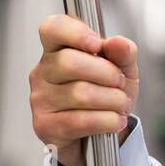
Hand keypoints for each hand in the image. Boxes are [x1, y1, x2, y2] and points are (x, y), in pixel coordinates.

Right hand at [29, 14, 138, 165]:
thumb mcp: (122, 71)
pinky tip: (114, 121)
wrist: (101, 136)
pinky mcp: (45, 126)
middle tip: (119, 85)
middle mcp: (43, 72)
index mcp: (58, 50)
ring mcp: (41, 99)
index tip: (97, 44)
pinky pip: (81, 120)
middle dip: (107, 74)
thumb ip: (123, 53)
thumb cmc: (106, 97)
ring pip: (80, 94)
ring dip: (112, 101)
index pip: (52, 29)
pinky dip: (107, 121)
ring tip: (120, 106)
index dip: (74, 33)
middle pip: (70, 62)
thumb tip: (118, 43)